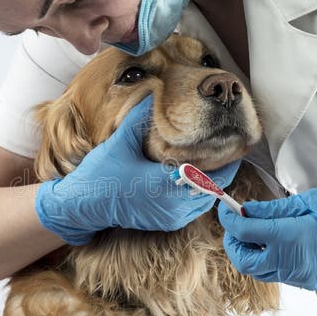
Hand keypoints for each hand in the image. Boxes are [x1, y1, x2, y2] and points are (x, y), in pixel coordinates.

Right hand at [35, 93, 241, 244]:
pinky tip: (196, 179)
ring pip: (206, 201)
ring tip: (214, 162)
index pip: (210, 176)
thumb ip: (140, 118)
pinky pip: (194, 210)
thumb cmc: (101, 174)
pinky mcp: (167, 224)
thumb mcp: (120, 142)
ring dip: (212, 184)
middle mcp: (172, 204)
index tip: (232, 145)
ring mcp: (171, 217)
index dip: (226, 162)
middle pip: (214, 189)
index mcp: (164, 183)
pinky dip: (199, 195)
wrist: (84, 206)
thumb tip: (153, 91)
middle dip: (222, 171)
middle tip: (227, 150)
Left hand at [216, 186, 316, 289]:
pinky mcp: (310, 282)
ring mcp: (301, 277)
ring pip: (260, 273)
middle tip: (235, 226)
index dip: (230, 220)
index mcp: (290, 238)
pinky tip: (275, 244)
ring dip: (250, 255)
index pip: (245, 233)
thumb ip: (273, 210)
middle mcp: (292, 263)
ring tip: (254, 234)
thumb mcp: (309, 202)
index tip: (226, 210)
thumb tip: (247, 211)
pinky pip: (279, 275)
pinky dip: (269, 261)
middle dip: (234, 245)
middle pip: (245, 263)